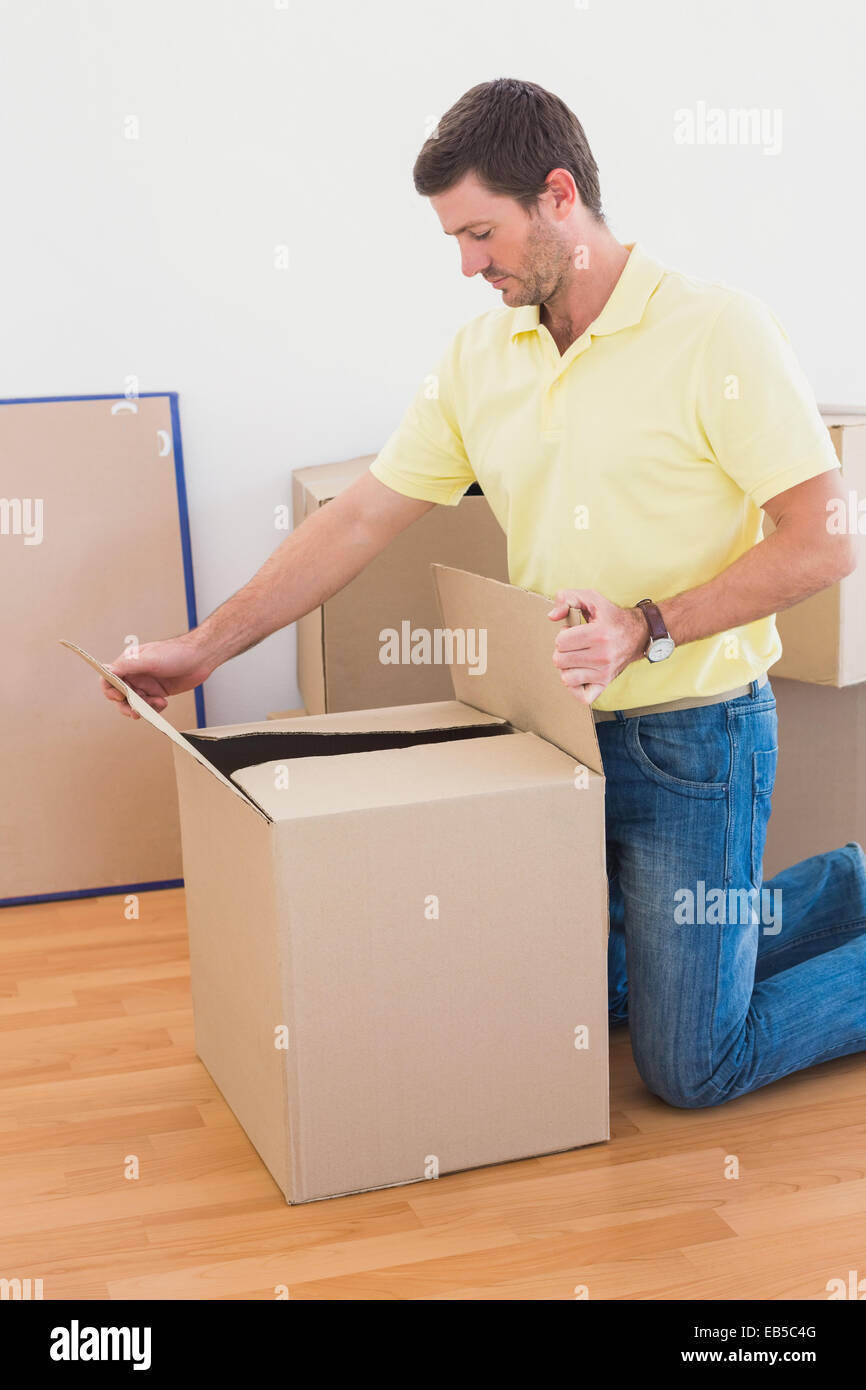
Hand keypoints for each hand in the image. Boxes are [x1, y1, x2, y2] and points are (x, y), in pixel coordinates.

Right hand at [100, 633, 212, 719]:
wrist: (201, 658)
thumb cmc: (177, 652)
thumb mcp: (150, 659)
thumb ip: (127, 666)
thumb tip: (107, 670)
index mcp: (129, 662)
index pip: (109, 677)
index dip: (109, 689)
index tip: (119, 696)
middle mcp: (135, 674)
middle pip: (120, 695)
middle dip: (127, 705)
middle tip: (136, 712)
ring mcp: (146, 684)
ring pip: (135, 703)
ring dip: (143, 707)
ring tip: (156, 704)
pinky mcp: (158, 692)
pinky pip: (149, 706)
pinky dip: (154, 708)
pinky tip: (163, 703)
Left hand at [547, 589, 647, 703]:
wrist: (637, 633)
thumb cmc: (610, 616)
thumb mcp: (591, 598)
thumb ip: (567, 598)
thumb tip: (552, 616)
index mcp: (598, 634)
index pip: (561, 642)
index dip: (562, 635)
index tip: (572, 632)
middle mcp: (602, 655)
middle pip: (560, 660)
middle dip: (562, 651)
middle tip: (574, 645)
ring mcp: (604, 672)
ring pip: (566, 678)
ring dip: (567, 668)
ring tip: (576, 658)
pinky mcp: (605, 683)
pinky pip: (582, 696)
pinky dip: (575, 687)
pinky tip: (578, 674)